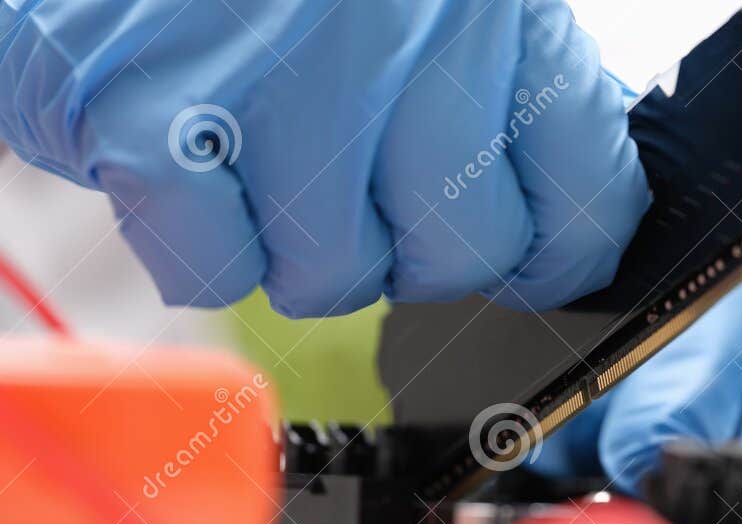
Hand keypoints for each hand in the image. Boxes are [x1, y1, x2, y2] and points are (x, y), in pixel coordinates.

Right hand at [0, 0, 648, 316]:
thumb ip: (500, 80)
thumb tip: (561, 217)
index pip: (584, 190)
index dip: (553, 250)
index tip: (526, 258)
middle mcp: (412, 28)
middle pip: (462, 252)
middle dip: (407, 249)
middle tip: (356, 191)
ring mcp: (287, 75)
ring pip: (337, 277)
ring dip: (293, 243)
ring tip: (257, 154)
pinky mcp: (158, 122)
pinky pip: (217, 274)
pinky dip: (196, 240)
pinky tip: (186, 161)